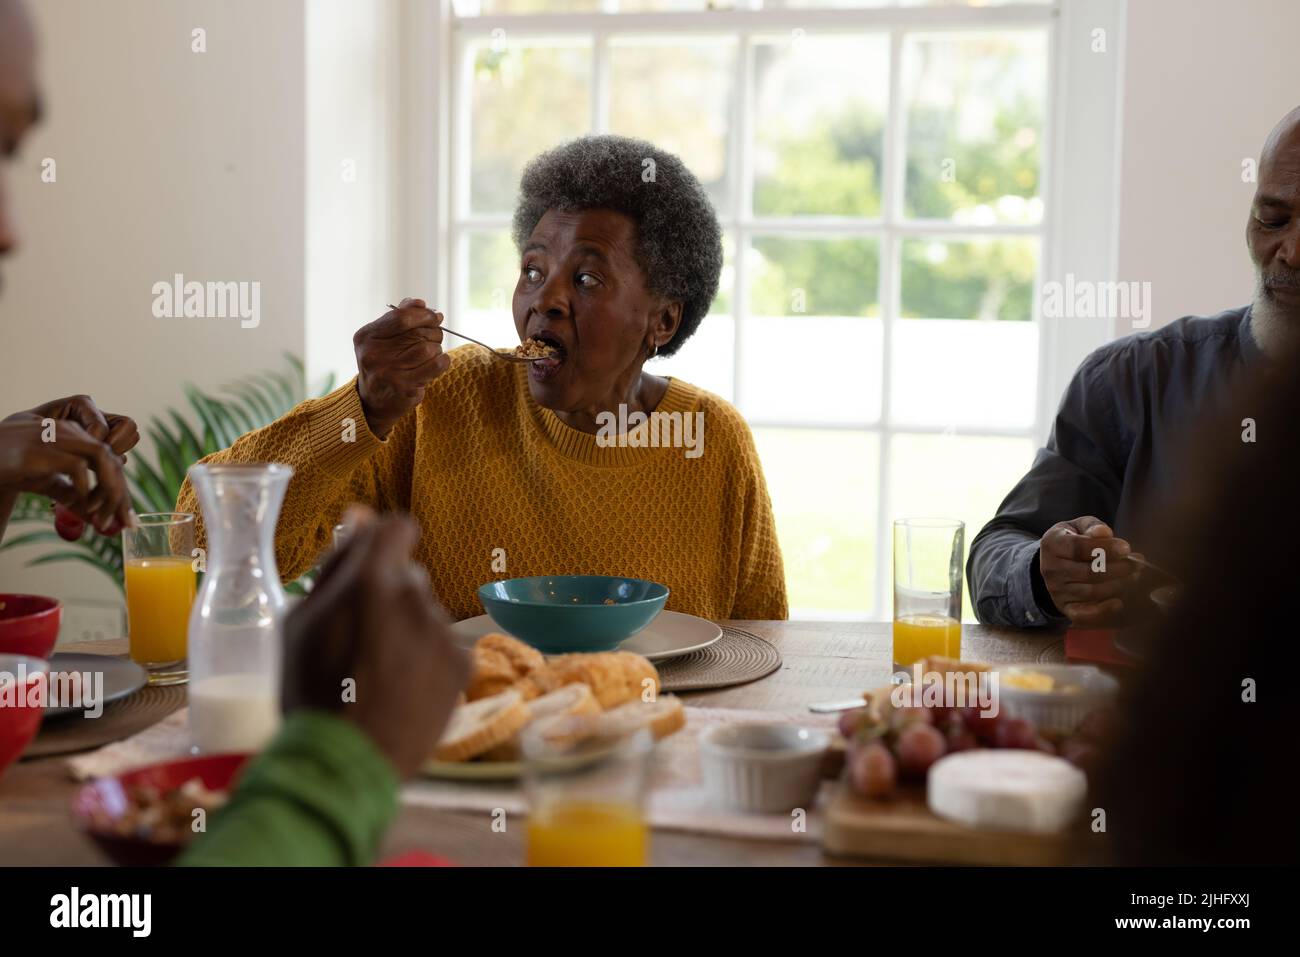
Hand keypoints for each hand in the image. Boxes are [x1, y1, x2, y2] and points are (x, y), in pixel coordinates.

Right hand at [0, 396, 139, 533]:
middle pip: (111, 459)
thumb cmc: (15, 469)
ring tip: (102, 517)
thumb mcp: (50, 485)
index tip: (127, 519)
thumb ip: (76, 498)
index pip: (111, 460)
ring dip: (109, 490)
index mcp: (76, 437)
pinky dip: (85, 488)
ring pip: (102, 457)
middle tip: (124, 523)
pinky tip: (78, 505)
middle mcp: (70, 432)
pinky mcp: (42, 449)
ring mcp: (56, 437)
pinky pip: (77, 466)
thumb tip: (100, 520)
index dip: (123, 490)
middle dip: (121, 494)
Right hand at [281, 507, 469, 777]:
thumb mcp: (300, 622)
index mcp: (371, 580)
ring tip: (376, 677)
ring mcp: (443, 631)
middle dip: (387, 597)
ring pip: (426, 615)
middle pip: (408, 578)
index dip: (384, 543)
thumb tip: (359, 516)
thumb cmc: (312, 692)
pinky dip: (426, 662)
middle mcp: (416, 597)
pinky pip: (443, 647)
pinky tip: (401, 691)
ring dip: (406, 632)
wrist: (346, 763)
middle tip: (359, 642)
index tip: (373, 564)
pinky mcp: (462, 664)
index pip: (396, 528)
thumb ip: (335, 563)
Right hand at [353, 297, 449, 437]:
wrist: (373, 402)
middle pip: (417, 333)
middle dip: (433, 331)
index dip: (423, 314)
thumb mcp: (382, 337)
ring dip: (437, 347)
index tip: (435, 316)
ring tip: (433, 351)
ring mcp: (388, 372)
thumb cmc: (383, 362)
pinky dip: (443, 360)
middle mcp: (373, 354)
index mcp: (366, 336)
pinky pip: (434, 366)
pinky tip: (440, 361)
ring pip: (427, 349)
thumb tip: (420, 303)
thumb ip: (399, 317)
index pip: (401, 317)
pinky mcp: (403, 387)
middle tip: (436, 336)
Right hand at [1037, 516, 1140, 625]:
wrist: (1054, 563)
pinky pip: (1084, 614)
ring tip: (1134, 576)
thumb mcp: (1078, 527)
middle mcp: (1051, 569)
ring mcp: (1057, 590)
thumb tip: (1104, 532)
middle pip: (1089, 573)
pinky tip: (1118, 602)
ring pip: (1092, 592)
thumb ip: (1091, 526)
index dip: (1105, 548)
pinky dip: (1103, 611)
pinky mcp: (1065, 607)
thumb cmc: (1072, 540)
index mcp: (1052, 545)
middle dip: (1119, 569)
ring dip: (1118, 585)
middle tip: (1137, 564)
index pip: (1078, 548)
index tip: (1126, 548)